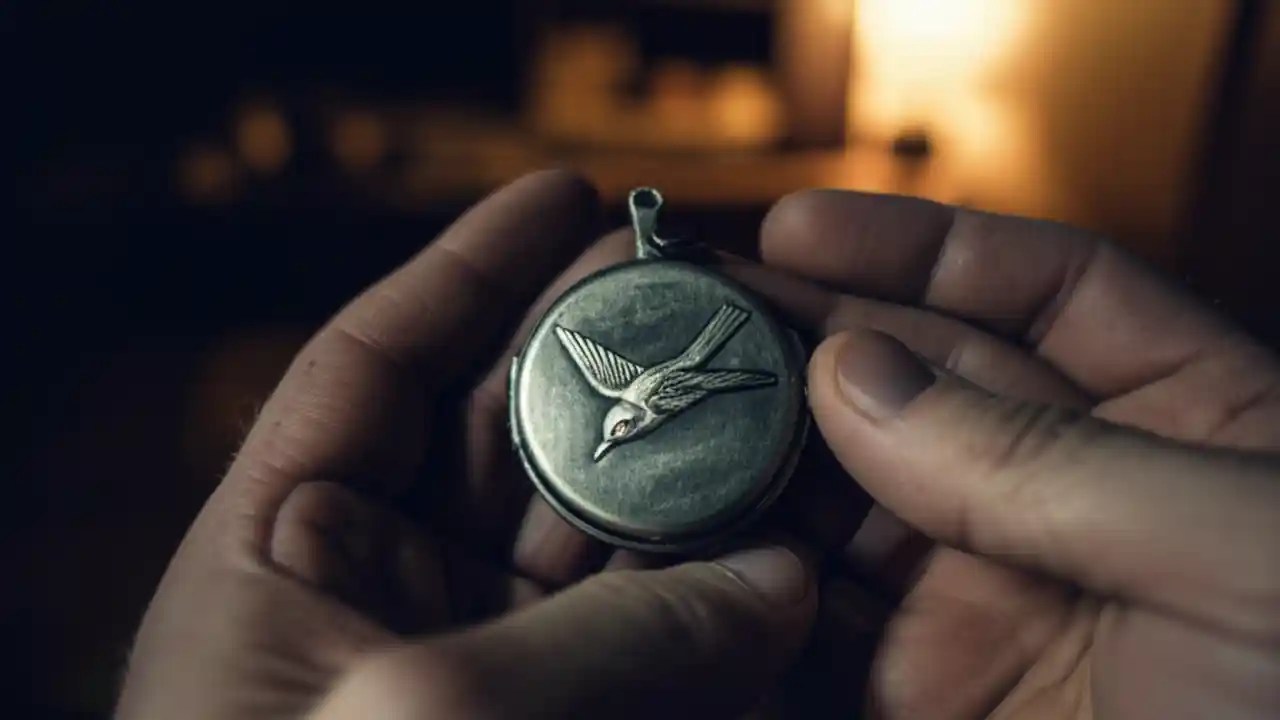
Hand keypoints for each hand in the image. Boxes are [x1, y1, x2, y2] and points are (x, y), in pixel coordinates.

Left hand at [116, 171, 815, 719]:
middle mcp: (382, 598)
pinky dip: (712, 590)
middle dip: (604, 353)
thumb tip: (779, 583)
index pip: (374, 364)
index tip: (564, 200)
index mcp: (287, 554)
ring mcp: (478, 669)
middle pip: (505, 430)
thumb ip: (615, 641)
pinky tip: (781, 532)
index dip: (468, 268)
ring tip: (769, 389)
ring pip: (593, 532)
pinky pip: (645, 637)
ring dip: (678, 465)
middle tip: (706, 286)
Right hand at [730, 191, 1279, 718]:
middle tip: (690, 315)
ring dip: (750, 459)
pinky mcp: (922, 700)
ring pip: (840, 502)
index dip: (918, 247)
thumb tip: (864, 373)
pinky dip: (743, 587)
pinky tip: (684, 544)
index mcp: (1185, 429)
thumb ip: (1045, 456)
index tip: (799, 229)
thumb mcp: (1235, 553)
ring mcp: (987, 606)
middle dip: (799, 341)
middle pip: (911, 386)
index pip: (1043, 294)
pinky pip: (808, 627)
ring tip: (660, 418)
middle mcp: (1071, 507)